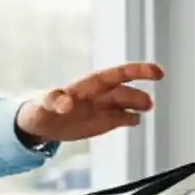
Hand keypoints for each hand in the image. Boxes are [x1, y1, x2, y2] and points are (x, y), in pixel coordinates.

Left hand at [17, 62, 164, 143]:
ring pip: (127, 103)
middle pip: (125, 90)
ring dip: (138, 105)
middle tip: (148, 103)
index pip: (117, 73)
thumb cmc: (41, 109)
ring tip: (146, 108)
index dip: (137, 70)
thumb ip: (54, 101)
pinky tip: (135, 120)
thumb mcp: (43, 105)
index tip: (155, 71)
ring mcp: (104, 108)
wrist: (40, 125)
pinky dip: (131, 119)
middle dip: (138, 94)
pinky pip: (124, 118)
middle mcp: (100, 94)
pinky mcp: (105, 122)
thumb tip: (66, 104)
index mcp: (88, 85)